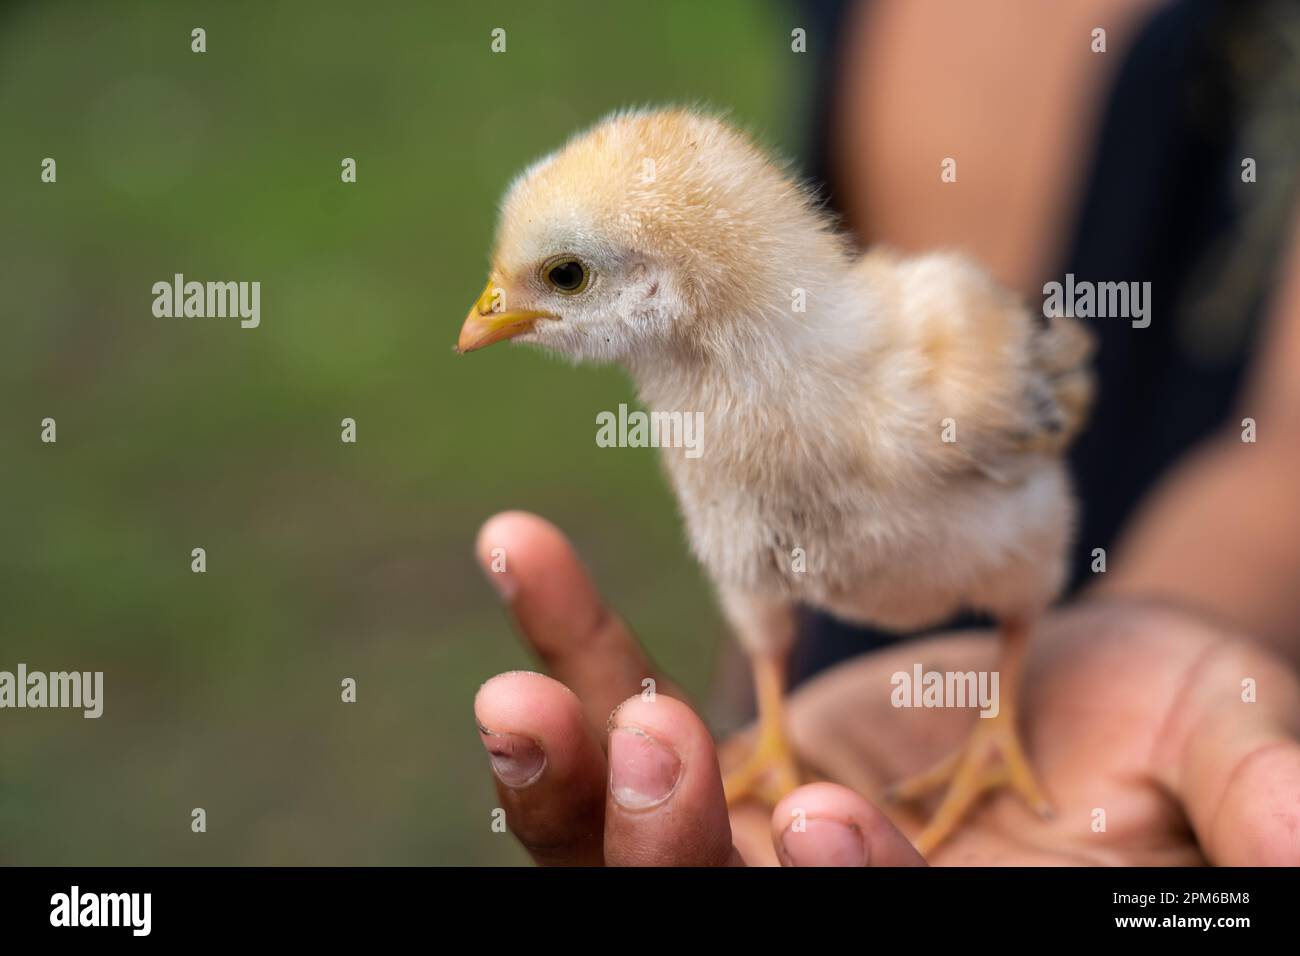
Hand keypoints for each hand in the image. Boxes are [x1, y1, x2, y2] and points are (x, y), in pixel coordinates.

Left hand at [471, 512, 1299, 865]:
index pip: (871, 924)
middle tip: (649, 742)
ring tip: (521, 699)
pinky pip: (614, 702)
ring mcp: (754, 837)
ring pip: (622, 834)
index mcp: (955, 919)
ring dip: (572, 771)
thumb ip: (1250, 795)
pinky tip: (522, 554)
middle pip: (710, 903)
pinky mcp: (711, 756)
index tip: (839, 810)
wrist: (1091, 672)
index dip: (851, 888)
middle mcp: (829, 896)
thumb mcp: (1224, 751)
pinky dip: (569, 646)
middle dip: (666, 847)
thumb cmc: (1174, 724)